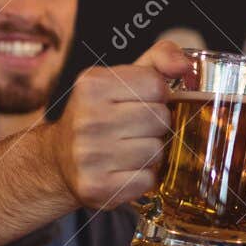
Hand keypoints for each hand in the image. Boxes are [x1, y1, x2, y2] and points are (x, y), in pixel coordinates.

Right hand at [50, 39, 192, 209]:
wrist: (59, 160)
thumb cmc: (100, 115)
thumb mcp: (121, 78)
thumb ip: (159, 59)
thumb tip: (186, 65)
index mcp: (92, 84)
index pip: (157, 85)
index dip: (158, 96)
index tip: (141, 102)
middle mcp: (87, 119)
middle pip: (160, 118)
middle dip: (156, 125)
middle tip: (135, 129)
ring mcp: (89, 155)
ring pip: (156, 151)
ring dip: (151, 152)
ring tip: (129, 149)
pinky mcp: (97, 187)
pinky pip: (147, 180)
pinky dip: (143, 177)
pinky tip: (124, 170)